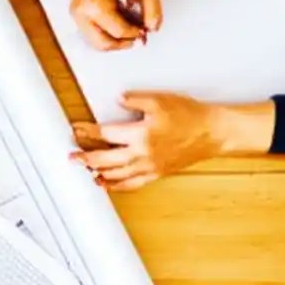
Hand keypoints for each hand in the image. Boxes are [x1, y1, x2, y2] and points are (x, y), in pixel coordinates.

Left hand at [70, 92, 223, 190]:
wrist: (212, 132)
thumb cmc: (189, 115)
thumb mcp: (159, 100)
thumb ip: (134, 99)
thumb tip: (116, 101)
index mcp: (140, 134)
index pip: (105, 134)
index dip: (87, 132)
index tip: (76, 129)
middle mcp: (142, 154)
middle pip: (104, 160)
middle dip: (85, 158)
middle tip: (72, 157)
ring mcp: (149, 167)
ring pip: (116, 175)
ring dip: (97, 173)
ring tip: (84, 170)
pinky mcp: (156, 173)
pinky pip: (132, 184)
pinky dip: (116, 186)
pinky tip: (106, 184)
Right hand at [71, 0, 161, 50]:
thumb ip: (152, 8)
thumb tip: (152, 27)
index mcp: (93, 4)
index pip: (117, 31)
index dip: (136, 34)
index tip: (147, 31)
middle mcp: (80, 11)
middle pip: (102, 44)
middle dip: (123, 43)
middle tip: (140, 38)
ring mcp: (77, 12)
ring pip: (96, 41)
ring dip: (116, 39)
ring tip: (132, 28)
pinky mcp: (79, 11)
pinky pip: (93, 31)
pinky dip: (109, 31)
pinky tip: (123, 21)